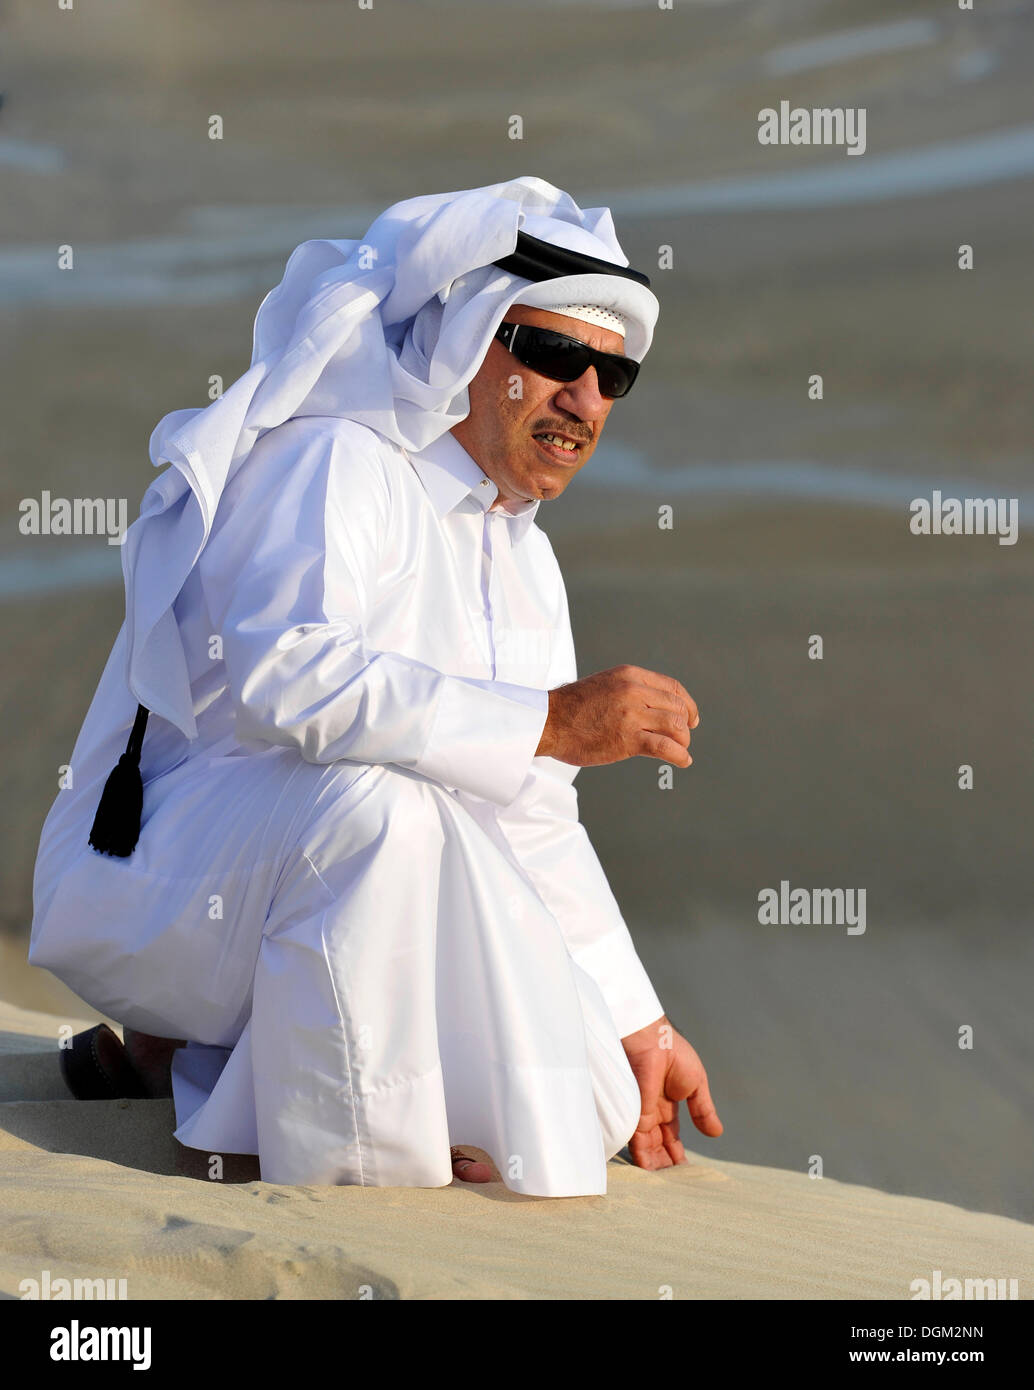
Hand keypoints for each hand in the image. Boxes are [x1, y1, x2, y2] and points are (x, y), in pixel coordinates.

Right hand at [536, 665, 698, 767]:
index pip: (672, 688)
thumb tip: (651, 707)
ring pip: (676, 726)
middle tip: (683, 738)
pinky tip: (683, 761)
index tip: (691, 718)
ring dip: (683, 740)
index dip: (687, 704)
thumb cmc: (571, 708)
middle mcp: (634, 690)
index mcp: (630, 675)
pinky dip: (680, 755)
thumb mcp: (605, 685)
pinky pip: (665, 747)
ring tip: (680, 750)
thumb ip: (628, 691)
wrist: (548, 721)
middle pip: (677, 707)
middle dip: (685, 725)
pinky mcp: (628, 738)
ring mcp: (632, 714)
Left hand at [621, 1016, 722, 1169]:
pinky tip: (651, 1173)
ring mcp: (642, 1114)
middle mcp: (653, 1111)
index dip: (676, 1151)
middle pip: (658, 1144)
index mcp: (668, 1103)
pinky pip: (637, 1141)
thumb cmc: (675, 1055)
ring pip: (648, 1146)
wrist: (654, 1041)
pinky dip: (643, 1158)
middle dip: (665, 1162)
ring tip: (665, 1185)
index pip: (671, 1134)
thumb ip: (703, 1110)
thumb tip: (717, 1134)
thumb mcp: (696, 1085)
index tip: (684, 1170)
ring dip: (656, 1165)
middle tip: (675, 1184)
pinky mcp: (635, 1115)